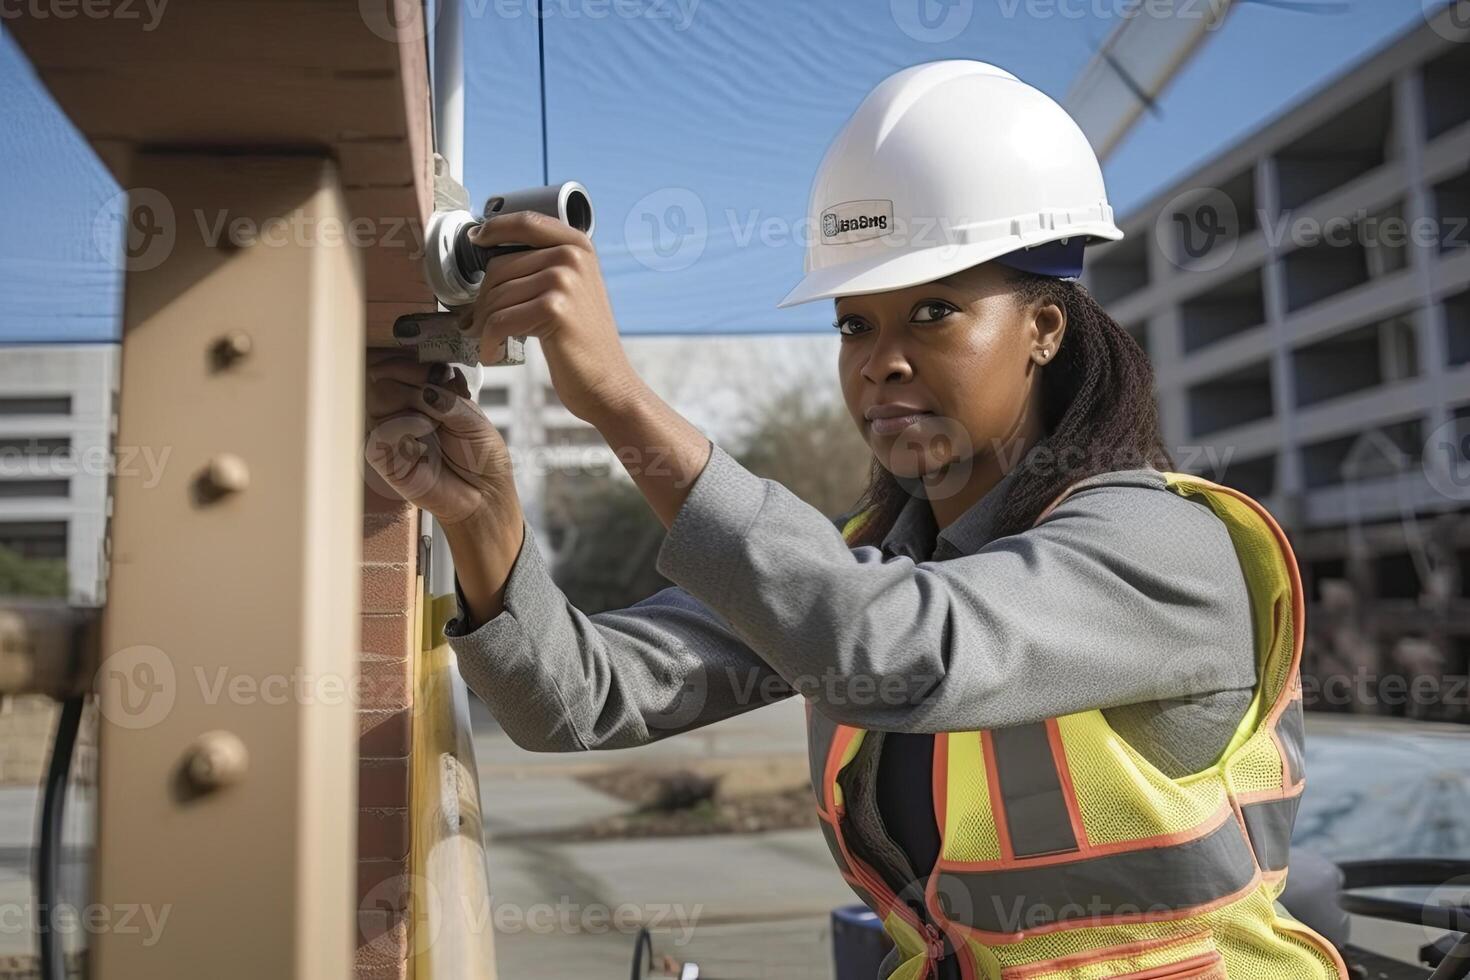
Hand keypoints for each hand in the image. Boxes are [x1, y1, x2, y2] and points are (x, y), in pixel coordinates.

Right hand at [364, 351, 517, 528]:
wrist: (484, 496)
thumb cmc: (482, 457)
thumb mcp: (474, 420)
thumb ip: (450, 400)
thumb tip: (425, 390)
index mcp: (425, 394)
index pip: (401, 366)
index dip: (411, 364)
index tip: (434, 372)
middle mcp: (403, 410)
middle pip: (383, 379)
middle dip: (411, 383)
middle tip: (435, 401)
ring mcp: (390, 433)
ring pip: (377, 401)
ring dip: (409, 407)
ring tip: (431, 425)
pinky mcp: (383, 458)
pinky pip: (380, 433)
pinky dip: (403, 433)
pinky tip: (422, 447)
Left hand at [460, 210, 644, 424]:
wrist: (607, 382)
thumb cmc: (582, 342)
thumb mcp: (572, 291)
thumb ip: (543, 265)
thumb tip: (490, 255)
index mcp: (578, 246)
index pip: (526, 222)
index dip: (494, 228)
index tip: (476, 239)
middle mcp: (572, 257)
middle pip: (500, 266)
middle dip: (481, 299)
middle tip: (476, 323)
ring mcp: (564, 280)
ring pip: (496, 295)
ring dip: (482, 324)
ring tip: (486, 341)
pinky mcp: (554, 309)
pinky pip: (500, 320)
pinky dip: (488, 341)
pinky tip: (492, 353)